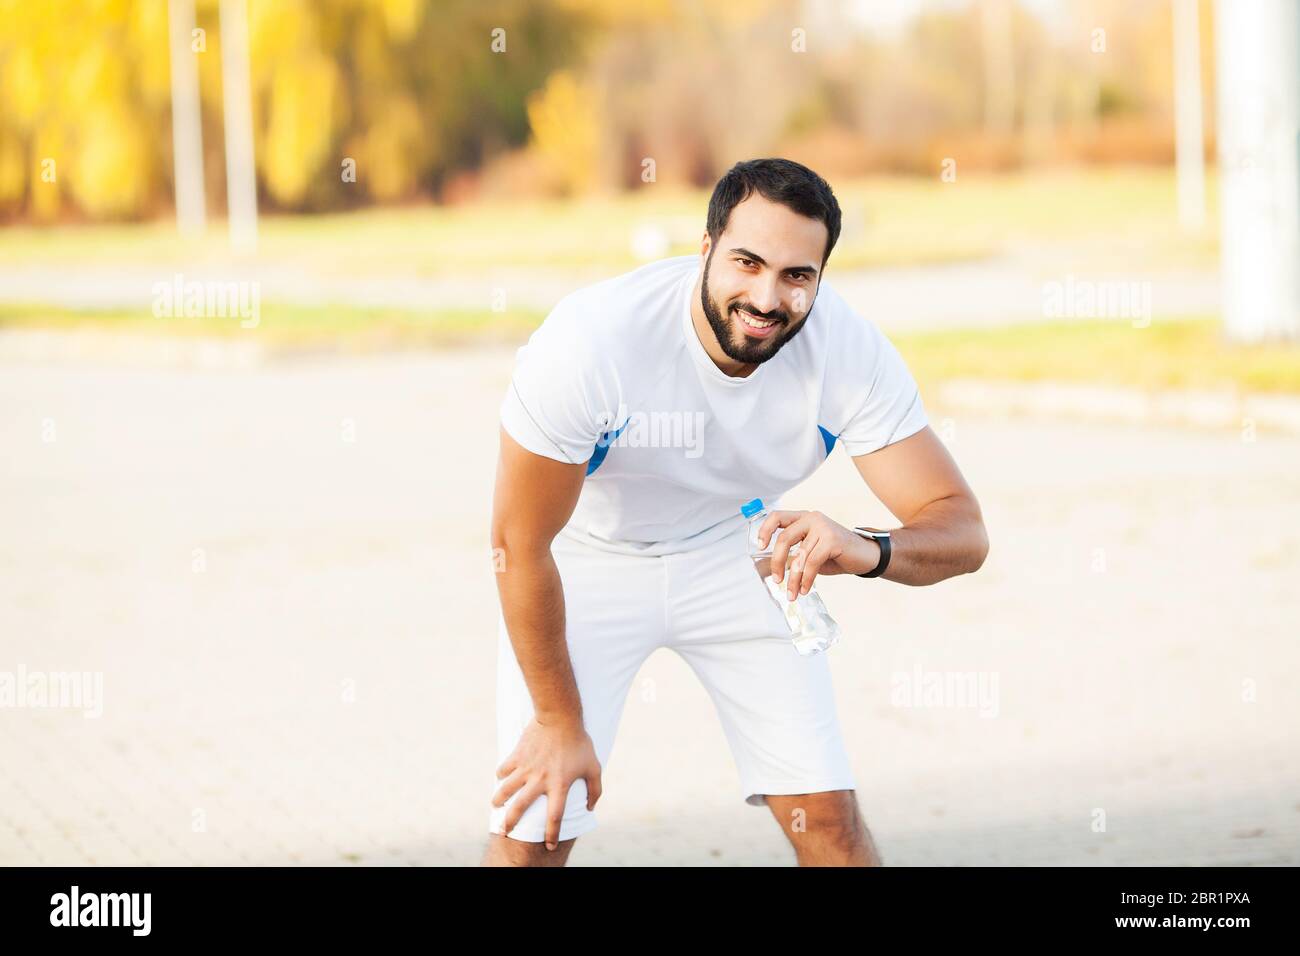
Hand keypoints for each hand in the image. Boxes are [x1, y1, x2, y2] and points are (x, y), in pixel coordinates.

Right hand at [492, 715, 602, 849]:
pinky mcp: (517, 755)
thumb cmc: (580, 742)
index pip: (555, 817)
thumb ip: (595, 789)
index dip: (552, 834)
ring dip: (498, 800)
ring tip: (495, 806)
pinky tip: (501, 778)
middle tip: (504, 831)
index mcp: (559, 785)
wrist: (560, 717)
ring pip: (506, 789)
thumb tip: (590, 807)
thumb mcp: (594, 767)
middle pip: (520, 807)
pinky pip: (504, 768)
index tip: (548, 846)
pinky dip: (501, 774)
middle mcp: (540, 779)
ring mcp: (526, 767)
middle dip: (510, 822)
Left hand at [758, 510, 881, 598]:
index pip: (777, 516)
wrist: (865, 556)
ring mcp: (823, 527)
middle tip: (777, 581)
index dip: (765, 530)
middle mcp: (812, 518)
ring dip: (794, 579)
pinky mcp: (832, 539)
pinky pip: (812, 562)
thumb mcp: (810, 551)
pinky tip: (805, 589)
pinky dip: (806, 579)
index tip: (760, 547)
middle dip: (777, 562)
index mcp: (803, 518)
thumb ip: (794, 554)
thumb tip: (773, 568)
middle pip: (784, 538)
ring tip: (792, 593)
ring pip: (799, 555)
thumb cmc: (835, 554)